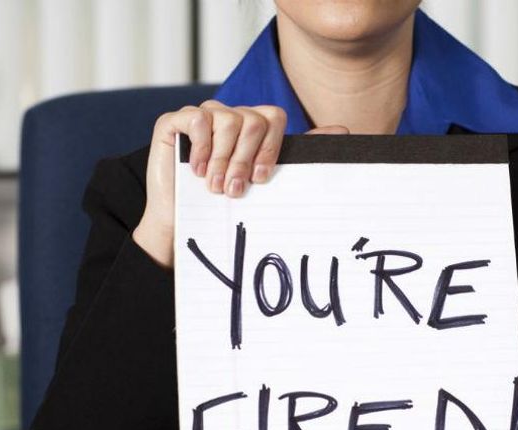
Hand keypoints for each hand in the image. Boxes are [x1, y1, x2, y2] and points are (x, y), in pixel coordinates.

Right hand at [133, 100, 347, 267]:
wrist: (183, 225)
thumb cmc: (226, 206)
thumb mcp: (267, 182)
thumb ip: (300, 155)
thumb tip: (343, 131)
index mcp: (253, 127)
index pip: (273, 118)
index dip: (270, 148)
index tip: (261, 179)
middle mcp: (229, 116)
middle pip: (251, 121)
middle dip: (245, 160)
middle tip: (235, 190)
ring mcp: (202, 116)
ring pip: (226, 120)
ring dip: (223, 160)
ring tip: (215, 186)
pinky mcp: (175, 121)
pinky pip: (197, 119)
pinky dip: (201, 147)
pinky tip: (197, 170)